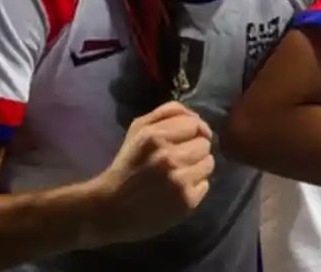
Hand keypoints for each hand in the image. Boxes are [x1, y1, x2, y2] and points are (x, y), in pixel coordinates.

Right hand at [87, 101, 214, 244]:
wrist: (111, 208)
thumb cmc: (128, 165)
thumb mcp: (138, 130)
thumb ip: (167, 113)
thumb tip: (196, 116)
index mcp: (154, 136)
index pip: (195, 124)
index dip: (191, 131)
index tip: (185, 139)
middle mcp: (169, 157)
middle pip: (204, 144)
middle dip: (194, 149)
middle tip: (179, 159)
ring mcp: (179, 180)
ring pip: (209, 163)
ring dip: (197, 167)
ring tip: (180, 174)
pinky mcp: (186, 201)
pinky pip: (205, 185)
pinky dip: (195, 187)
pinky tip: (178, 190)